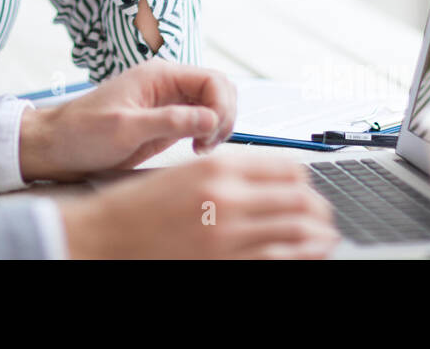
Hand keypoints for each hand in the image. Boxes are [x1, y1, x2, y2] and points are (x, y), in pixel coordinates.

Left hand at [19, 62, 235, 182]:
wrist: (56, 147)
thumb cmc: (82, 133)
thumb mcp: (124, 128)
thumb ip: (169, 122)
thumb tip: (210, 118)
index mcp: (159, 75)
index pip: (213, 80)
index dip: (222, 106)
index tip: (211, 133)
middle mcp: (168, 85)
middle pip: (219, 90)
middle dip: (224, 116)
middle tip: (208, 145)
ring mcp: (169, 104)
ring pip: (214, 106)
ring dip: (219, 126)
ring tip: (202, 149)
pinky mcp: (166, 123)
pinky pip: (201, 122)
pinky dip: (208, 135)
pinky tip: (197, 150)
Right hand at [58, 153, 339, 258]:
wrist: (105, 235)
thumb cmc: (136, 204)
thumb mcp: (183, 171)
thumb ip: (225, 172)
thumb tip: (267, 178)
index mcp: (216, 167)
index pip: (286, 167)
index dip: (303, 179)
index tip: (305, 187)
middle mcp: (227, 198)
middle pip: (299, 199)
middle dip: (318, 208)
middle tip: (323, 214)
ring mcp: (228, 234)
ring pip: (297, 231)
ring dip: (318, 234)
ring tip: (324, 236)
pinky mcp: (224, 262)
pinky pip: (278, 259)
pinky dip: (300, 256)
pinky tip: (305, 254)